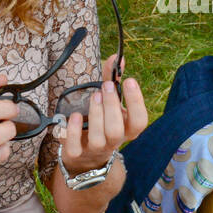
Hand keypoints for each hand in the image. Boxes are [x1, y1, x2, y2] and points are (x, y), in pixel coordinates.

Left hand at [56, 54, 148, 176]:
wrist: (85, 154)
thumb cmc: (101, 121)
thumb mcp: (110, 102)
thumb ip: (112, 80)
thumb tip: (117, 57)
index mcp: (127, 129)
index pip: (140, 121)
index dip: (136, 102)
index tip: (129, 80)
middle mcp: (113, 142)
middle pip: (116, 130)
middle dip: (112, 106)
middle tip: (107, 86)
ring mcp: (94, 149)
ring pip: (98, 138)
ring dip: (95, 115)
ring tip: (94, 96)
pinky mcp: (76, 153)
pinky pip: (74, 145)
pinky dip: (72, 130)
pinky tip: (74, 115)